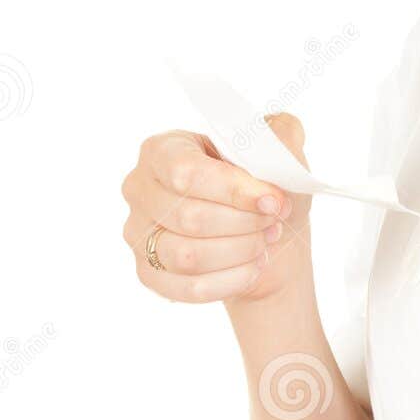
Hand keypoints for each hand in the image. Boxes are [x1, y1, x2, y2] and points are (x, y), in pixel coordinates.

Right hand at [121, 114, 310, 304]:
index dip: (234, 190)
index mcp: (162, 150)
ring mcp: (138, 234)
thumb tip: (279, 132)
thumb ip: (281, 133)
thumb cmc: (262, 190)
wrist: (263, 239)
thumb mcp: (277, 154)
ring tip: (264, 241)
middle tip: (273, 221)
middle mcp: (140, 189)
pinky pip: (188, 288)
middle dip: (244, 223)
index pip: (187, 172)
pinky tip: (253, 267)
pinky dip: (231, 281)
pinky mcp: (149, 273)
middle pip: (189, 217)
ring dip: (239, 252)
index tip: (274, 200)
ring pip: (188, 256)